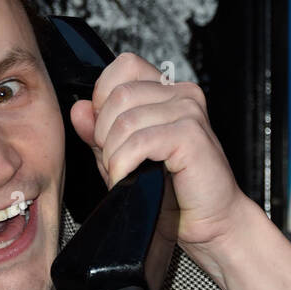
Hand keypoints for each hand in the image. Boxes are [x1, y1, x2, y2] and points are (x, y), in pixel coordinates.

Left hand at [68, 52, 250, 289]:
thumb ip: (100, 134)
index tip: (104, 131)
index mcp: (167, 94)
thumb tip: (79, 110)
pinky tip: (129, 179)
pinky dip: (124, 165)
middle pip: (119, 95)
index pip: (125, 66)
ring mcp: (189, 112)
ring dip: (114, 155)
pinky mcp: (191, 135)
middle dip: (104, 135)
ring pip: (125, 121)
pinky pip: (139, 141)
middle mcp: (181, 95)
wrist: (211, 223)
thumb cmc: (175, 195)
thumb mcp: (125, 160)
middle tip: (115, 163)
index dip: (103, 96)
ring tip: (124, 175)